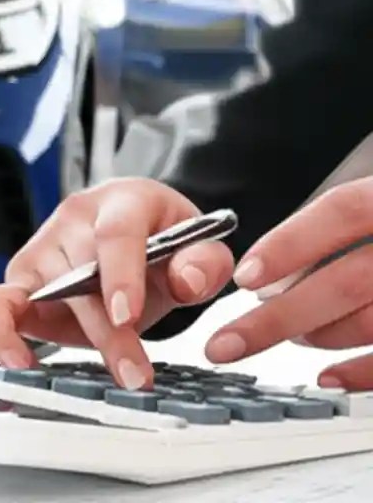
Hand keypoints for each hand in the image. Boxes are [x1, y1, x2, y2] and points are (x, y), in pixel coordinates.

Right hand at [0, 178, 234, 389]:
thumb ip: (204, 263)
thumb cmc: (159, 244)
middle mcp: (73, 220)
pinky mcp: (18, 283)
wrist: (135, 246)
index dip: (120, 274)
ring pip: (43, 293)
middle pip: (80, 271)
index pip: (115, 232)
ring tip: (94, 372)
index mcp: (122, 201)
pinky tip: (20, 361)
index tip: (128, 315)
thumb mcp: (196, 249)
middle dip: (108, 330)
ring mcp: (40, 250)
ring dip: (70, 338)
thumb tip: (188, 279)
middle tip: (135, 373)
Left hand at [203, 177, 372, 389]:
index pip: (345, 210)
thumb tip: (272, 272)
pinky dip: (362, 372)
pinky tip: (328, 375)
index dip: (291, 242)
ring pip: (372, 319)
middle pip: (348, 280)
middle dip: (278, 317)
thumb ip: (348, 228)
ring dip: (318, 335)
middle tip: (226, 342)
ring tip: (290, 336)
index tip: (245, 276)